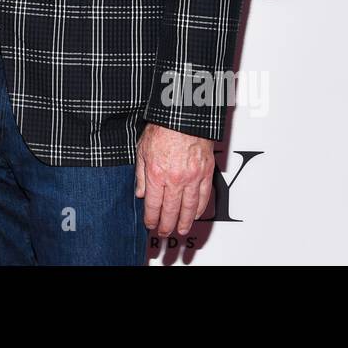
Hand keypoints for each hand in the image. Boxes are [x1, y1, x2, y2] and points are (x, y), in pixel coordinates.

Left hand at [135, 122, 214, 237]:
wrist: (183, 115)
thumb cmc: (162, 127)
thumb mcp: (142, 149)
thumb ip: (141, 174)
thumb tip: (141, 193)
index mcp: (157, 173)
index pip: (153, 205)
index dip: (151, 218)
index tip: (151, 224)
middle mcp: (175, 178)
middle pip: (171, 210)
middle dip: (167, 224)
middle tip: (164, 232)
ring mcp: (193, 177)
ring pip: (190, 208)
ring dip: (185, 222)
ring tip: (181, 230)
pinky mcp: (206, 172)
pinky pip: (204, 196)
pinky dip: (200, 208)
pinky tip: (196, 214)